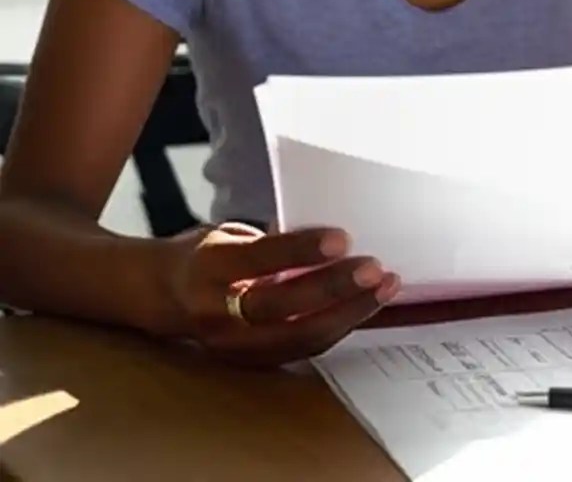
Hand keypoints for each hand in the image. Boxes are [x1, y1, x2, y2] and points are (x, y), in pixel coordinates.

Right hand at [162, 222, 399, 365]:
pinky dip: (338, 327)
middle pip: (280, 305)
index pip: (258, 260)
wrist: (161, 296)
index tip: (342, 238)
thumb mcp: (229, 235)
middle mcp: (216, 311)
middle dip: (333, 287)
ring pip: (298, 336)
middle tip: (374, 269)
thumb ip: (271, 241)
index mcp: (207, 267)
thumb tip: (330, 239)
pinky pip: (303, 349)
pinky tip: (365, 306)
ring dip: (349, 313)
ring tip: (384, 287)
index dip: (301, 251)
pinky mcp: (251, 362)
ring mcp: (233, 344)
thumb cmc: (206, 256)